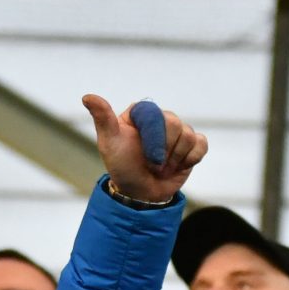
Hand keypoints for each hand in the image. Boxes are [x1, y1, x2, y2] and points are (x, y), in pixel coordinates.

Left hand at [83, 95, 206, 204]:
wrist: (140, 193)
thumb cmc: (122, 166)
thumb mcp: (109, 144)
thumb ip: (102, 119)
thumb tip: (87, 97)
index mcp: (141, 113)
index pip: (154, 115)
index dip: (153, 139)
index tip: (145, 157)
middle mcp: (161, 117)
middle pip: (174, 124)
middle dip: (162, 152)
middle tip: (151, 164)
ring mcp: (179, 130)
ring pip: (188, 136)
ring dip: (174, 159)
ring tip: (161, 167)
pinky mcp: (193, 144)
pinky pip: (201, 145)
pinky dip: (191, 159)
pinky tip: (178, 166)